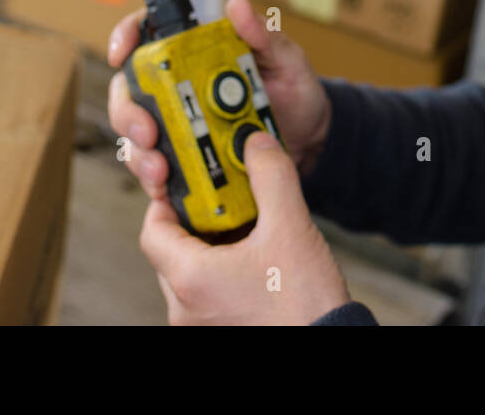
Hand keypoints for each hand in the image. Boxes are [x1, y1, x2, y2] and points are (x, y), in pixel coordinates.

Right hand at [107, 0, 332, 202]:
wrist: (312, 142)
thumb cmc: (296, 94)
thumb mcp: (287, 61)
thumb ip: (264, 36)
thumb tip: (237, 7)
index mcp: (197, 56)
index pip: (149, 35)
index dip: (126, 37)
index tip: (121, 53)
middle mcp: (179, 89)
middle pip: (130, 92)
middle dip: (127, 113)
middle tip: (146, 132)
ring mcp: (179, 126)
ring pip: (136, 136)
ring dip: (139, 153)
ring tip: (160, 168)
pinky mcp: (187, 159)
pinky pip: (157, 170)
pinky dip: (156, 181)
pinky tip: (165, 188)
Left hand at [140, 127, 351, 324]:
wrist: (332, 340)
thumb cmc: (306, 303)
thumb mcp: (290, 226)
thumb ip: (271, 176)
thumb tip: (257, 144)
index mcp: (190, 279)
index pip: (152, 230)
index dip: (166, 201)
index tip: (190, 184)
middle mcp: (185, 307)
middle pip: (170, 251)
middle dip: (194, 222)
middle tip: (222, 201)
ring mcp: (200, 325)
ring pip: (189, 274)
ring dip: (210, 248)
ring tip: (244, 228)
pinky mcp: (220, 331)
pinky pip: (207, 294)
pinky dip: (222, 271)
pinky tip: (254, 258)